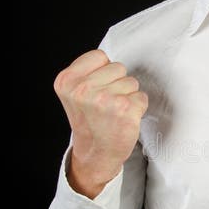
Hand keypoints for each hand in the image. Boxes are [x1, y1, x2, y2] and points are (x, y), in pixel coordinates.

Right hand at [54, 49, 147, 197]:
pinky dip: (137, 107)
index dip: (103, 72)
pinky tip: (124, 119)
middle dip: (116, 83)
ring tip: (114, 112)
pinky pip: (142, 96)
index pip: (100, 56)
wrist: (96, 153)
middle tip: (106, 104)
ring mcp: (105, 100)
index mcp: (67, 81)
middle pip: (118, 67)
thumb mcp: (74, 92)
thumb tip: (111, 59)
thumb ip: (87, 72)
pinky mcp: (125, 110)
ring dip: (127, 95)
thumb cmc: (89, 120)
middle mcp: (83, 90)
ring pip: (131, 81)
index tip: (96, 89)